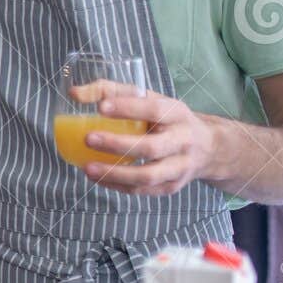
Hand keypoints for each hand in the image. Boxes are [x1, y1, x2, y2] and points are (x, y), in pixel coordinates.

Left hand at [82, 91, 215, 195]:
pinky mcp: (172, 186)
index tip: (101, 107)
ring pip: (148, 175)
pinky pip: (143, 190)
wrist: (208, 147)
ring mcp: (180, 166)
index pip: (154, 110)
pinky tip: (98, 179)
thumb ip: (112, 91)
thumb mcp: (149, 99)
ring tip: (87, 168)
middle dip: (117, 144)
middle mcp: (183, 140)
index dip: (128, 108)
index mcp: (177, 114)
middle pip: (151, 147)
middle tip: (88, 139)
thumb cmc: (167, 119)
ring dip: (115, 174)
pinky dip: (118, 186)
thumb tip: (74, 94)